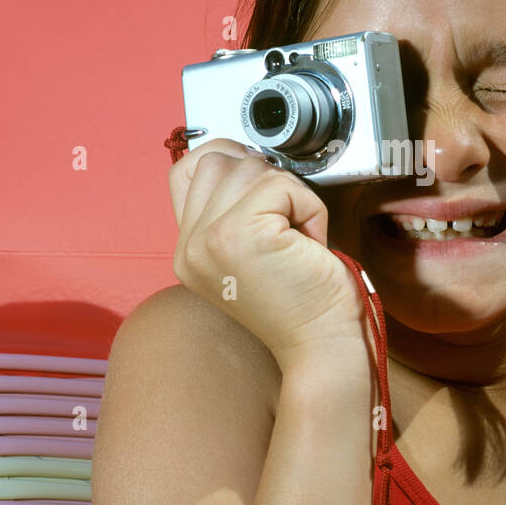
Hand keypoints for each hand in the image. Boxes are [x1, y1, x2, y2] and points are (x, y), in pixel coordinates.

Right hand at [168, 138, 366, 367]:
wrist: (320, 347)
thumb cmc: (303, 302)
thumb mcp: (254, 252)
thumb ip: (234, 209)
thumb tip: (248, 157)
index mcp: (188, 251)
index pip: (185, 170)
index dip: (225, 159)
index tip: (261, 181)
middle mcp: (189, 247)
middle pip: (218, 161)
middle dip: (264, 180)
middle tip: (288, 224)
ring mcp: (208, 240)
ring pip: (250, 167)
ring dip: (291, 195)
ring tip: (299, 239)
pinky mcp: (240, 234)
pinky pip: (281, 184)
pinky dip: (308, 207)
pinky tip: (308, 243)